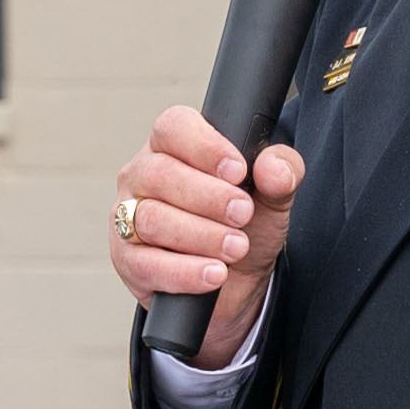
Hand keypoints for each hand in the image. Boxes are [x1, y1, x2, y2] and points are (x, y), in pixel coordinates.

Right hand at [111, 105, 304, 370]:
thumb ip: (282, 172)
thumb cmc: (243, 225)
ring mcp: (127, 218)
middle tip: (243, 214)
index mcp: (172, 146)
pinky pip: (147, 265)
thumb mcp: (272, 195)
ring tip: (236, 248)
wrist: (234, 281)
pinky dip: (185, 272)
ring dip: (200, 235)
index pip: (173, 127)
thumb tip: (273, 169)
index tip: (238, 170)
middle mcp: (141, 176)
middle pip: (159, 174)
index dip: (205, 146)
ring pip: (151, 219)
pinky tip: (215, 274)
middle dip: (208, 197)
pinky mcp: (128, 261)